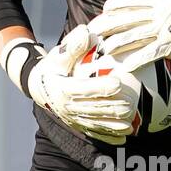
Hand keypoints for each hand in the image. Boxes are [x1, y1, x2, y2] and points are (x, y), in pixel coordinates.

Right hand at [26, 24, 137, 142]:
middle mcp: (67, 106)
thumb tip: (87, 33)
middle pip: (92, 108)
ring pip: (95, 123)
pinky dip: (108, 136)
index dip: (100, 87)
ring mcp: (72, 118)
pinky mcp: (77, 124)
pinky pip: (94, 132)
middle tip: (130, 106)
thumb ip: (73, 45)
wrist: (39, 86)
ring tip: (130, 126)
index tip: (117, 83)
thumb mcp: (59, 54)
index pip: (84, 88)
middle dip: (112, 108)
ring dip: (113, 126)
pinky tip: (124, 138)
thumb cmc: (54, 66)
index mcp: (63, 88)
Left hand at [89, 0, 170, 70]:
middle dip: (108, 26)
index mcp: (157, 1)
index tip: (103, 12)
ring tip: (105, 50)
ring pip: (134, 36)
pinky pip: (149, 53)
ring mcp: (162, 30)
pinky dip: (136, 59)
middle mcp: (157, 14)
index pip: (129, 1)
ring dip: (117, 43)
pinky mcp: (169, 46)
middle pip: (126, 19)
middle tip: (94, 32)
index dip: (113, 7)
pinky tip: (125, 65)